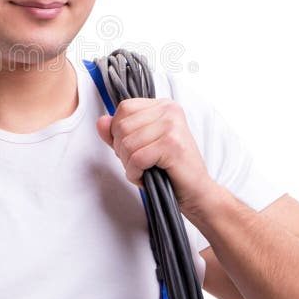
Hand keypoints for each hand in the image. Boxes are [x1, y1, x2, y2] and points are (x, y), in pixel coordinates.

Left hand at [96, 97, 215, 213]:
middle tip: (139, 164)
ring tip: (144, 171)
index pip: (124, 108)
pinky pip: (136, 158)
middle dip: (122, 150)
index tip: (133, 148)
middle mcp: (169, 110)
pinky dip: (135, 174)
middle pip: (122, 125)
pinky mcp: (172, 145)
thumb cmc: (169, 170)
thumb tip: (100, 121)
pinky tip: (147, 178)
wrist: (197, 193)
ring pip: (127, 143)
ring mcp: (172, 125)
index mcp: (163, 105)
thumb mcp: (140, 146)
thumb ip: (118, 133)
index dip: (118, 132)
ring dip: (129, 164)